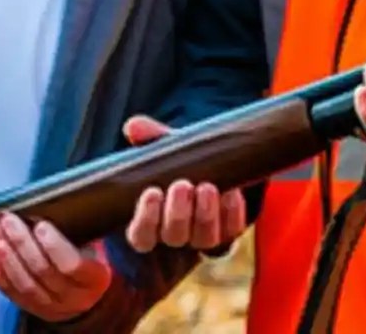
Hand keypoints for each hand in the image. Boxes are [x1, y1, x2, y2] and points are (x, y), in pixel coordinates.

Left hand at [0, 211, 111, 322]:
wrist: (84, 292)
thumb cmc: (88, 259)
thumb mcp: (94, 243)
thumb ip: (77, 230)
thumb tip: (47, 205)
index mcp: (93, 278)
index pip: (72, 265)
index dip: (54, 245)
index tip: (40, 224)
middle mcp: (73, 297)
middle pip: (42, 271)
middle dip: (21, 242)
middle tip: (8, 219)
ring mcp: (50, 307)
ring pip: (23, 283)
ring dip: (6, 255)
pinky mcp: (30, 309)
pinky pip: (10, 292)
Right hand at [121, 115, 246, 253]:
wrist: (216, 163)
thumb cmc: (180, 161)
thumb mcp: (166, 149)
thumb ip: (150, 139)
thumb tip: (134, 127)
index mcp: (151, 223)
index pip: (141, 236)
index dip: (146, 219)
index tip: (152, 192)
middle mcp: (176, 235)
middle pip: (174, 237)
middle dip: (178, 213)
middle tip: (182, 186)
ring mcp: (203, 237)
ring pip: (204, 239)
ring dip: (205, 215)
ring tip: (207, 187)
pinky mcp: (229, 232)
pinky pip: (232, 231)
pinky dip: (231, 213)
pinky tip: (231, 194)